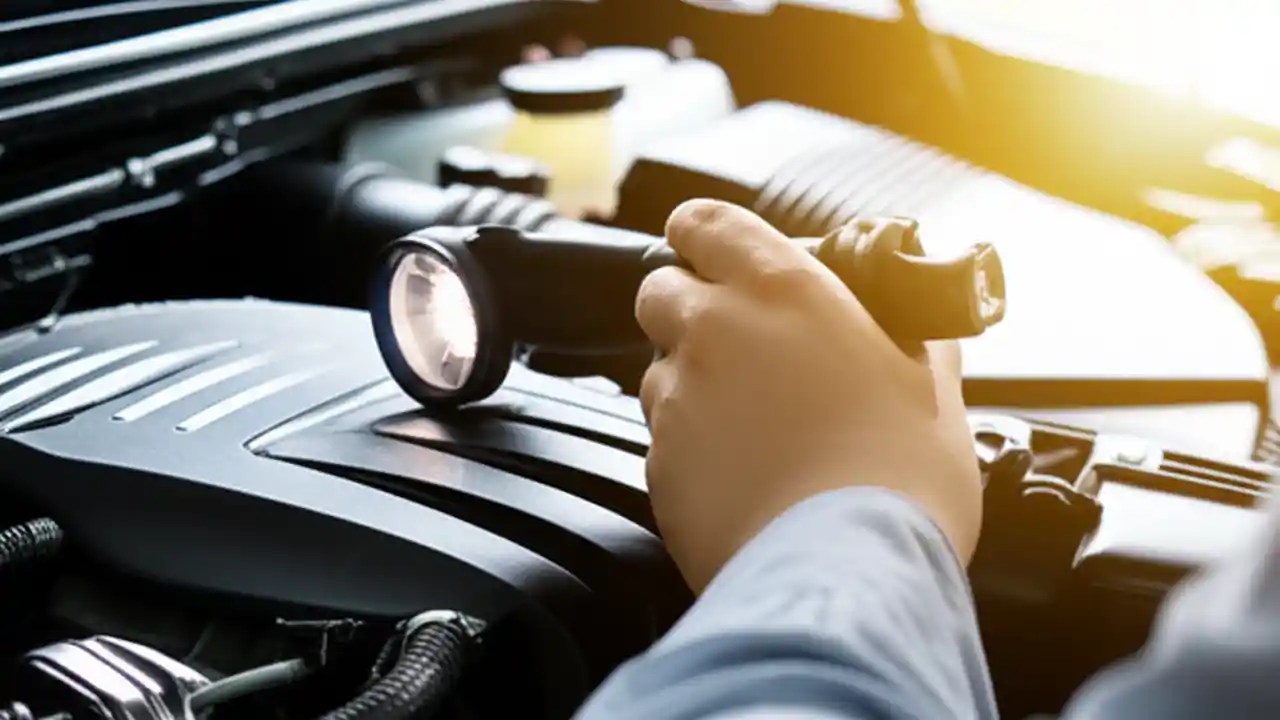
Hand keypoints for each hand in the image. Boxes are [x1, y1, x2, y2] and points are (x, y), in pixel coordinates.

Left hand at [635, 200, 981, 592]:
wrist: (849, 573)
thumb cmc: (900, 478)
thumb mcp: (933, 385)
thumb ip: (912, 337)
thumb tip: (918, 328)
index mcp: (781, 291)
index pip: (705, 222)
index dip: (701, 232)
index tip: (709, 245)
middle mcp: (714, 332)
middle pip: (658, 290)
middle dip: (685, 305)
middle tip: (735, 340)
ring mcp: (677, 399)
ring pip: (656, 369)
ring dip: (690, 381)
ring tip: (752, 424)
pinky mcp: (658, 464)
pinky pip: (662, 438)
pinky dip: (690, 447)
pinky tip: (742, 473)